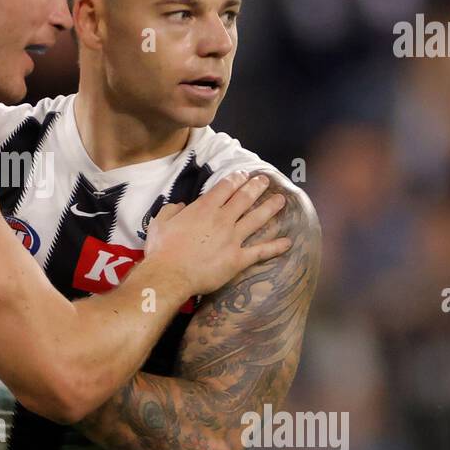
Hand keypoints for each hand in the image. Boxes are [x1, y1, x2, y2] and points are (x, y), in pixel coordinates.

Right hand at [144, 171, 292, 295]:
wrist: (170, 274)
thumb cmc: (162, 249)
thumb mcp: (161, 222)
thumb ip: (172, 210)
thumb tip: (180, 207)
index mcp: (204, 208)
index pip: (225, 188)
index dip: (236, 179)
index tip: (243, 175)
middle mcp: (222, 219)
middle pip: (244, 199)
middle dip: (256, 187)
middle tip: (265, 180)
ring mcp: (233, 238)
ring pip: (256, 219)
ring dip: (270, 208)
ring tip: (281, 200)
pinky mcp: (238, 259)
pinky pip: (260, 251)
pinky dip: (275, 247)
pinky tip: (288, 242)